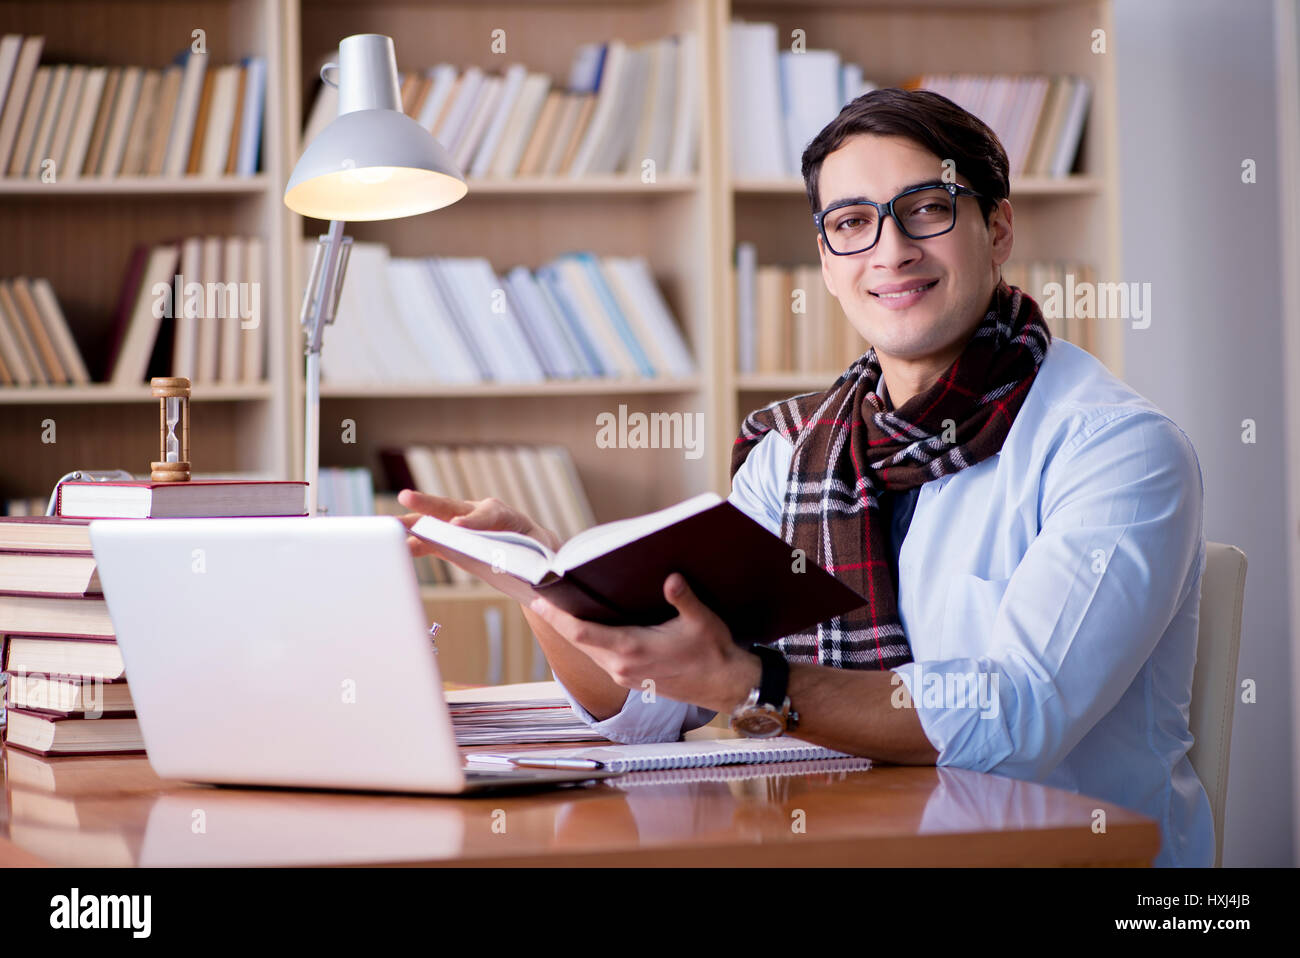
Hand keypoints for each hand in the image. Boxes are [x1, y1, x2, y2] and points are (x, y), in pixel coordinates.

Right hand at [395, 488, 561, 561]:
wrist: (531, 548)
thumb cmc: (536, 550)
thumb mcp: (539, 551)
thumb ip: (531, 555)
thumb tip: (533, 573)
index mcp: (504, 515)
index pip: (487, 515)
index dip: (472, 521)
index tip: (457, 526)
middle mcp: (478, 512)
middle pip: (450, 507)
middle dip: (428, 503)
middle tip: (406, 496)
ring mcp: (461, 523)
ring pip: (433, 521)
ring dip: (410, 523)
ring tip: (385, 524)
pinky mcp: (451, 538)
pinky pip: (430, 540)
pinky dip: (413, 545)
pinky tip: (396, 549)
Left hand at [527, 572, 760, 715]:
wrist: (724, 684)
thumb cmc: (713, 652)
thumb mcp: (701, 621)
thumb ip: (683, 598)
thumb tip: (671, 579)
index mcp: (632, 649)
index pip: (582, 633)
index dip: (557, 616)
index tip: (539, 600)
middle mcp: (620, 666)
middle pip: (576, 641)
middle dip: (557, 619)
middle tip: (539, 595)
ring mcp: (623, 675)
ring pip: (586, 650)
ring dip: (571, 631)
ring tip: (556, 607)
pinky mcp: (628, 678)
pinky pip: (598, 657)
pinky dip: (586, 640)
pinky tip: (586, 625)